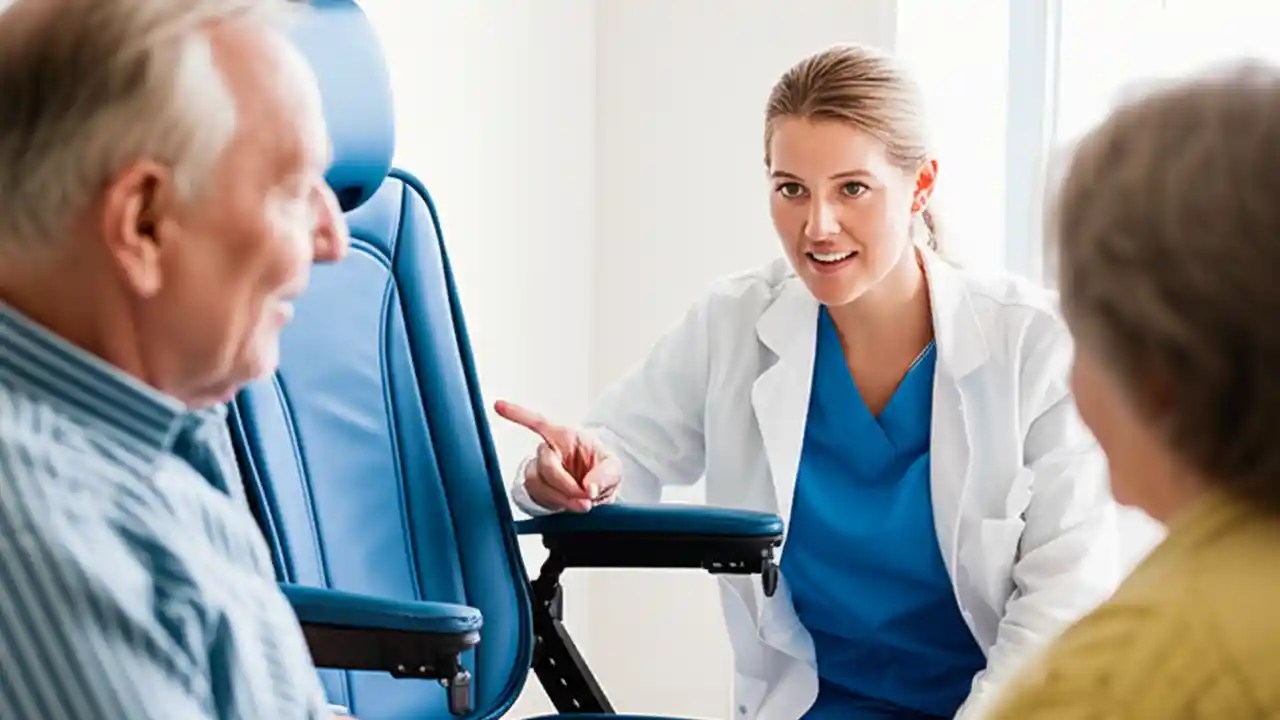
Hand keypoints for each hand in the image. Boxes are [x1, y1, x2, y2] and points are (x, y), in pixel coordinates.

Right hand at [494, 400, 621, 511]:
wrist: (594, 491)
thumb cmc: (601, 470)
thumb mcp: (613, 468)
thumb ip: (605, 475)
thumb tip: (590, 488)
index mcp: (565, 436)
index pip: (539, 422)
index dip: (518, 414)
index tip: (498, 405)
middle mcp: (549, 450)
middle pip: (546, 464)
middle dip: (566, 485)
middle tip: (586, 498)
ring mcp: (539, 469)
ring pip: (538, 483)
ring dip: (560, 498)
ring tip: (582, 505)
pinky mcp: (535, 488)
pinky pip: (537, 497)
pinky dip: (555, 505)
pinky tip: (569, 505)